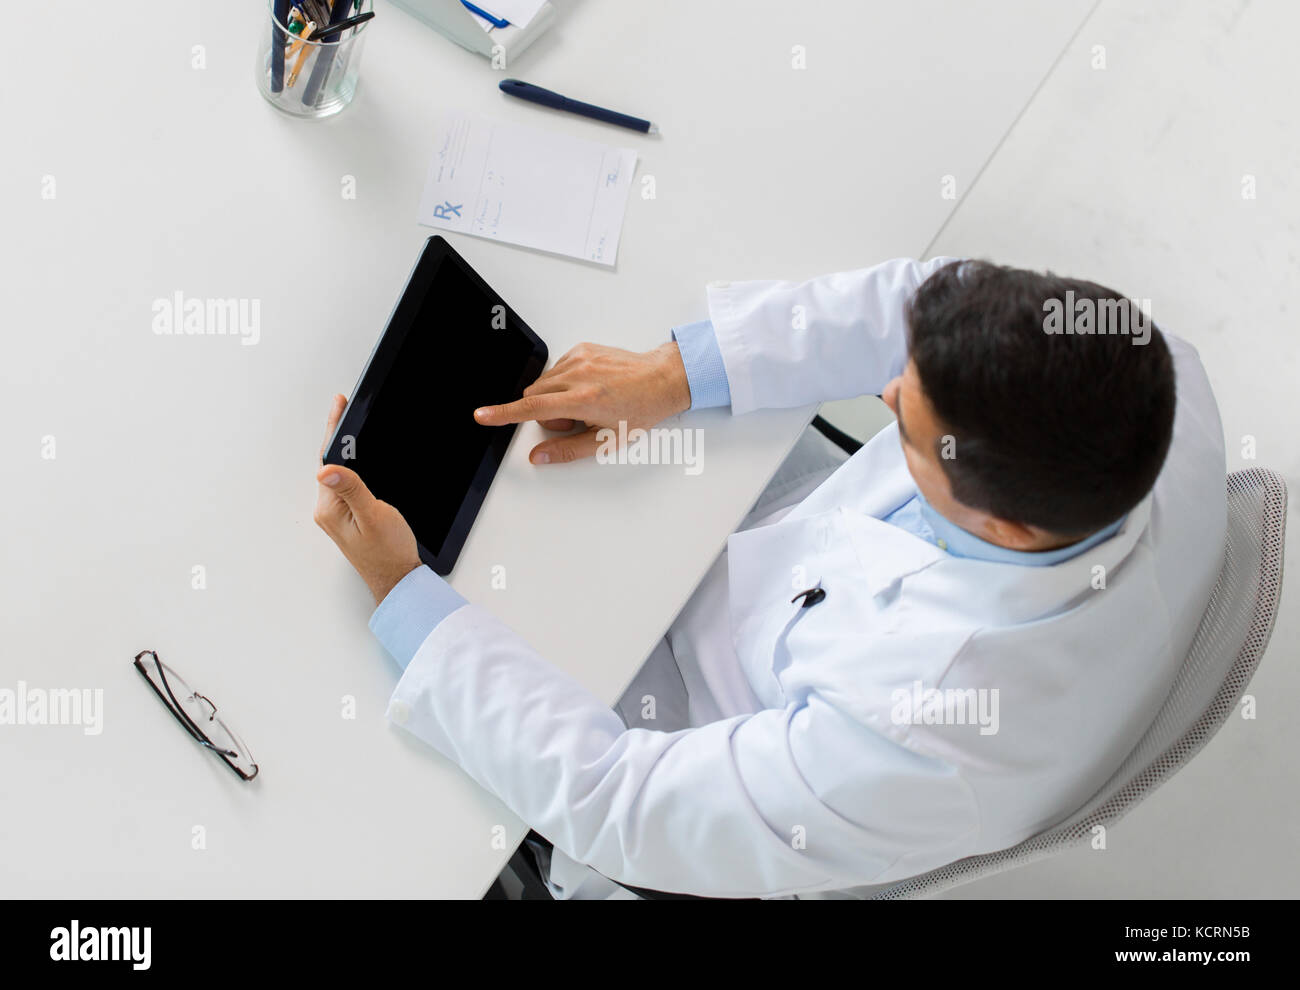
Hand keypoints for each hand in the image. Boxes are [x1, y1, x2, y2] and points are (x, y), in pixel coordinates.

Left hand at [314, 395, 422, 605]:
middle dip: (338, 433)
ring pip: (339, 472)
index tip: (340, 405)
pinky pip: (347, 483)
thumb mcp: (372, 516)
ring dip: (346, 449)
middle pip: (331, 462)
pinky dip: (353, 465)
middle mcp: (329, 510)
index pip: (329, 459)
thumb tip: (327, 468)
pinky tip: (359, 458)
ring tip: (348, 423)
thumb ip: (351, 489)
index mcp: (329, 508)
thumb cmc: (388, 554)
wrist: (398, 578)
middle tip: (344, 406)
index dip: (335, 429)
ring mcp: (338, 514)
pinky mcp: (350, 516)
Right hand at [473, 341, 691, 463]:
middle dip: (546, 413)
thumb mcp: (606, 440)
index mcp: (584, 399)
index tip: (482, 416)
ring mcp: (580, 358)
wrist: (661, 379)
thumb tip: (538, 457)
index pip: (532, 408)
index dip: (503, 414)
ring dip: (554, 397)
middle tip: (575, 421)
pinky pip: (557, 368)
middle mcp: (579, 375)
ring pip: (544, 382)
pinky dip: (564, 382)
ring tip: (585, 403)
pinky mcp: (582, 348)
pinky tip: (588, 387)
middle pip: (535, 396)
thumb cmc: (640, 410)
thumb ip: (568, 450)